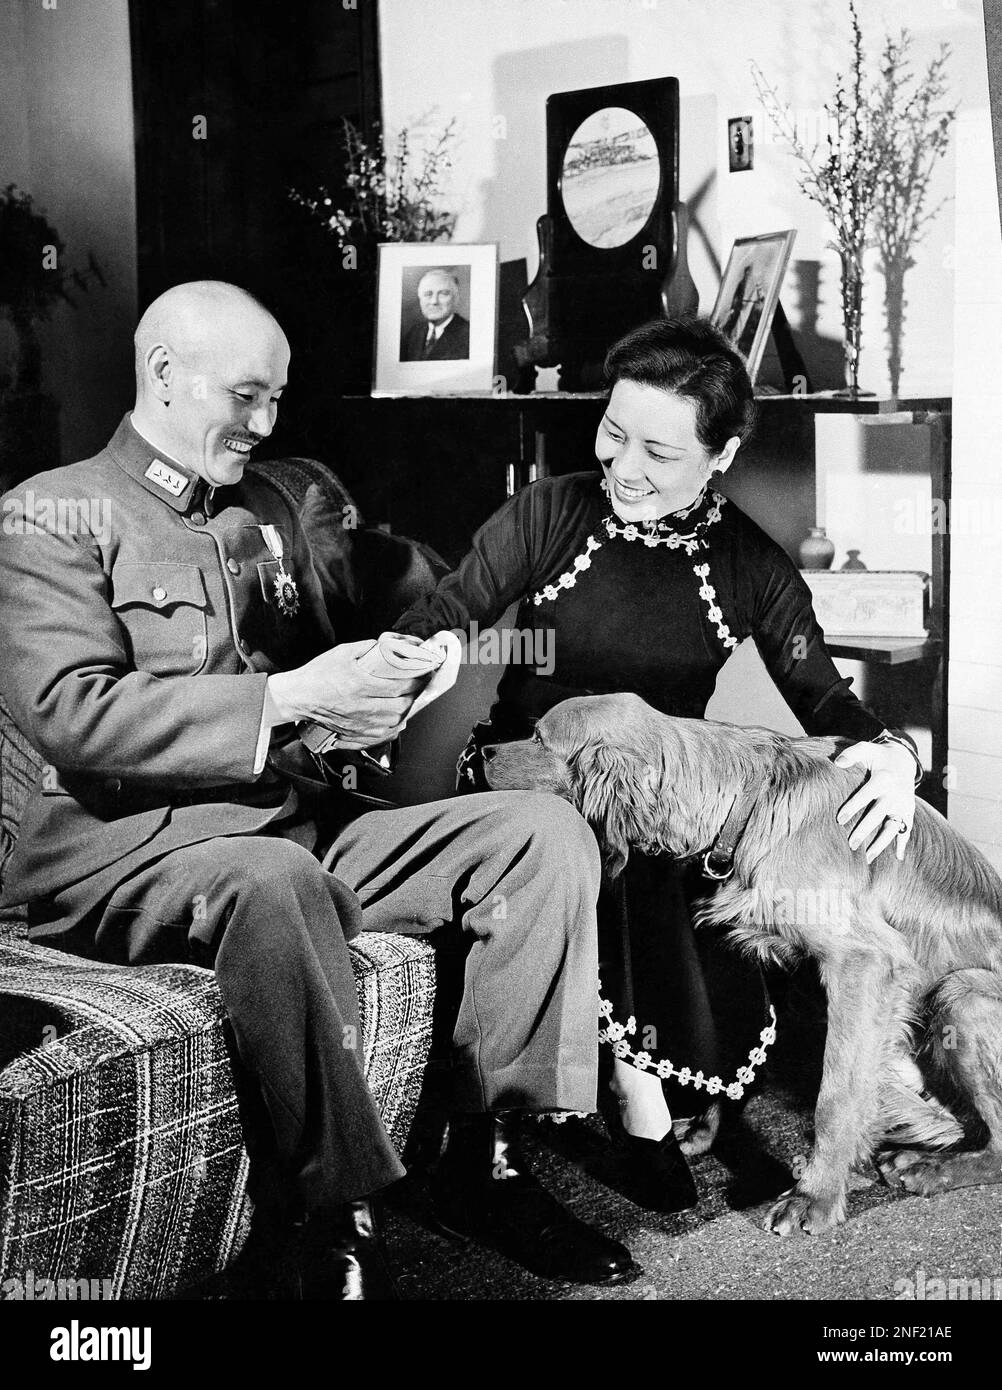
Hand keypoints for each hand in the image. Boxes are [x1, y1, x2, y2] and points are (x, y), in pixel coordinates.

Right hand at [266, 640, 423, 749]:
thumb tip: (389, 646)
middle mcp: (362, 706)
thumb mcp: (343, 652)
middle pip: (401, 705)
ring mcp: (359, 723)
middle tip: (417, 686)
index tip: (423, 673)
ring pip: (395, 722)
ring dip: (405, 711)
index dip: (416, 680)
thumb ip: (368, 648)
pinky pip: (383, 734)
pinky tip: (395, 717)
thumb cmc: (319, 674)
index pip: (399, 685)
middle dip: (414, 695)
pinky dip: (394, 726)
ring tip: (407, 699)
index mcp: (360, 684)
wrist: (299, 696)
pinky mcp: (356, 733)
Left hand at [834, 740, 916, 863]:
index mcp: (884, 778)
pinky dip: (903, 843)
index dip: (854, 806)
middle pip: (879, 814)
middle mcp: (895, 793)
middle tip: (851, 844)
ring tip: (868, 857)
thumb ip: (852, 753)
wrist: (903, 760)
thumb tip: (837, 762)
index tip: (839, 819)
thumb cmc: (878, 757)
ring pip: (893, 827)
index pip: (867, 794)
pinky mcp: (908, 811)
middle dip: (865, 829)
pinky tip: (897, 858)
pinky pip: (907, 830)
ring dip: (882, 843)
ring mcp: (903, 804)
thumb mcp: (867, 749)